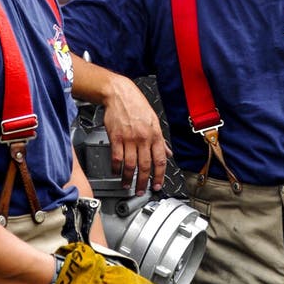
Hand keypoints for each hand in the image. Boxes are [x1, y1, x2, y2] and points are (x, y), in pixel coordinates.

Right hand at [103, 74, 171, 193]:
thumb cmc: (136, 105)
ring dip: (129, 178)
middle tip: (141, 190)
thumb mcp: (154, 120)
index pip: (160, 160)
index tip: (157, 185)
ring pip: (131, 165)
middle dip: (144, 182)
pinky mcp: (116, 137)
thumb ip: (160, 140)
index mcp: (155, 134)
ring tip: (127, 185)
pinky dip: (116, 168)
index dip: (159, 176)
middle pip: (145, 166)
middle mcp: (143, 138)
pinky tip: (116, 172)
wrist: (119, 93)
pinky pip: (117, 157)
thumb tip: (168, 153)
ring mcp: (129, 138)